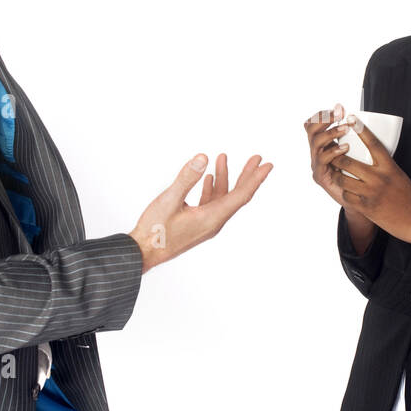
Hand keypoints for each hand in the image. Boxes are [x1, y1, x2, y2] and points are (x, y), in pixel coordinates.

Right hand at [129, 153, 272, 272]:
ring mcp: (205, 224)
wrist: (142, 253)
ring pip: (222, 198)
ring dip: (224, 178)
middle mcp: (213, 222)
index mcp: (212, 218)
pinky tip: (209, 178)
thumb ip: (187, 178)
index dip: (255, 179)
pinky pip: (210, 204)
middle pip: (236, 196)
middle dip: (247, 175)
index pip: (241, 195)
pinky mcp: (196, 224)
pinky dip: (212, 188)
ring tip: (223, 158)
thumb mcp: (169, 200)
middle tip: (257, 158)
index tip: (268, 164)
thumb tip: (203, 157)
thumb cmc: (154, 230)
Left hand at [329, 115, 410, 244]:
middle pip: (348, 162)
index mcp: (389, 167)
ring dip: (335, 175)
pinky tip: (345, 189)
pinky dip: (344, 192)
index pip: (373, 144)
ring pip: (343, 180)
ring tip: (333, 170)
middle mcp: (379, 178)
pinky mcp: (366, 207)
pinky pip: (346, 196)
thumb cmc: (406, 194)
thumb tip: (367, 153)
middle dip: (336, 156)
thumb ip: (382, 164)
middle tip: (331, 151)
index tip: (352, 118)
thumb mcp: (397, 174)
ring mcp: (371, 193)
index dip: (362, 130)